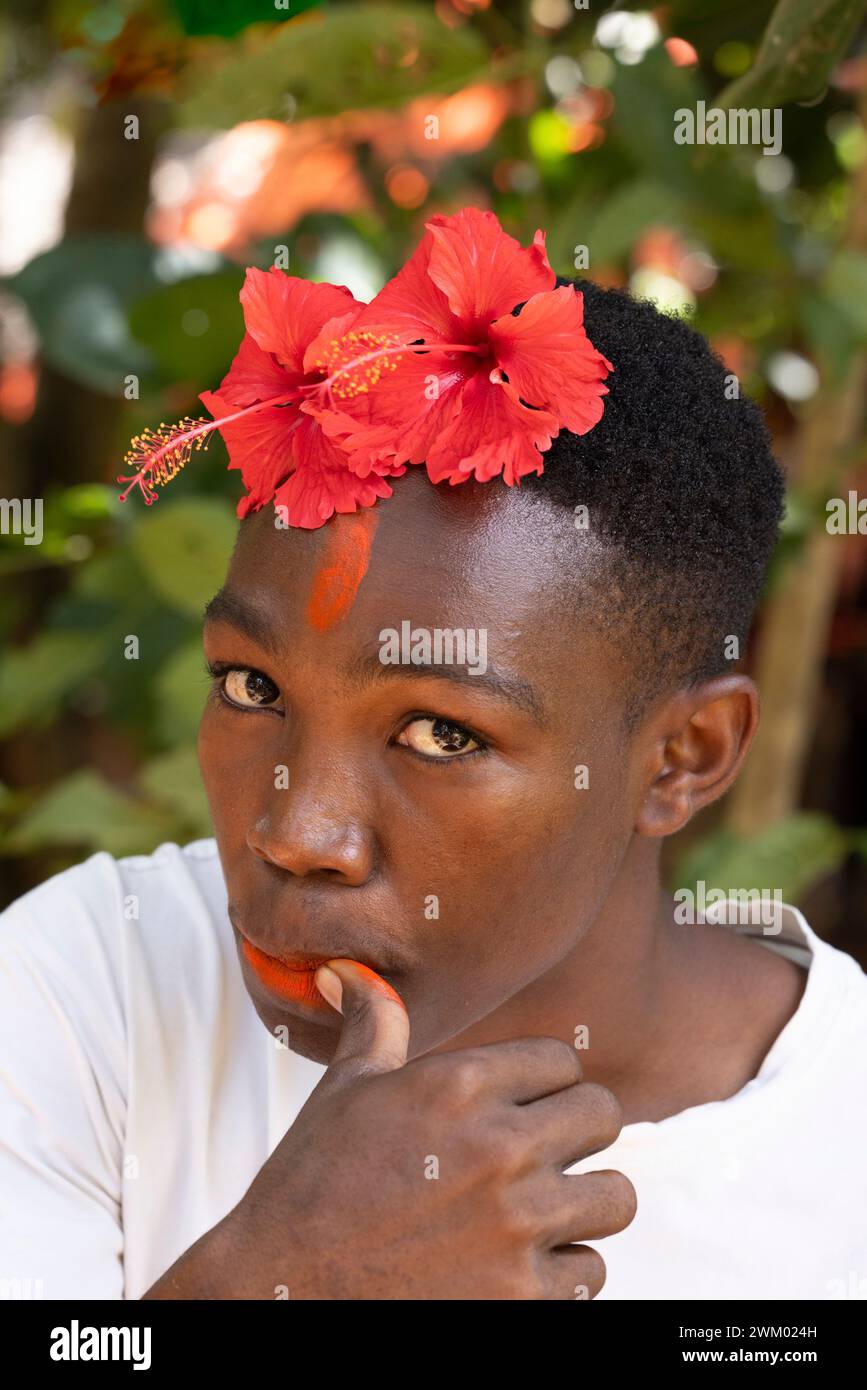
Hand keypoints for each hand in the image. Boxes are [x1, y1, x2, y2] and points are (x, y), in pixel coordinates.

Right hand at [214, 959, 636, 1299]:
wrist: (281, 1295)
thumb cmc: (310, 1186)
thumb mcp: (343, 1094)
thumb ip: (375, 1026)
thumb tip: (353, 971)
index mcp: (456, 1085)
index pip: (563, 1060)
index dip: (545, 1082)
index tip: (525, 1105)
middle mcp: (497, 1147)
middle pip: (603, 1115)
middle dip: (578, 1132)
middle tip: (545, 1154)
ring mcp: (515, 1225)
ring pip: (616, 1196)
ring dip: (586, 1203)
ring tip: (547, 1211)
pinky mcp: (523, 1297)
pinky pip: (591, 1271)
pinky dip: (563, 1275)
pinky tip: (518, 1267)